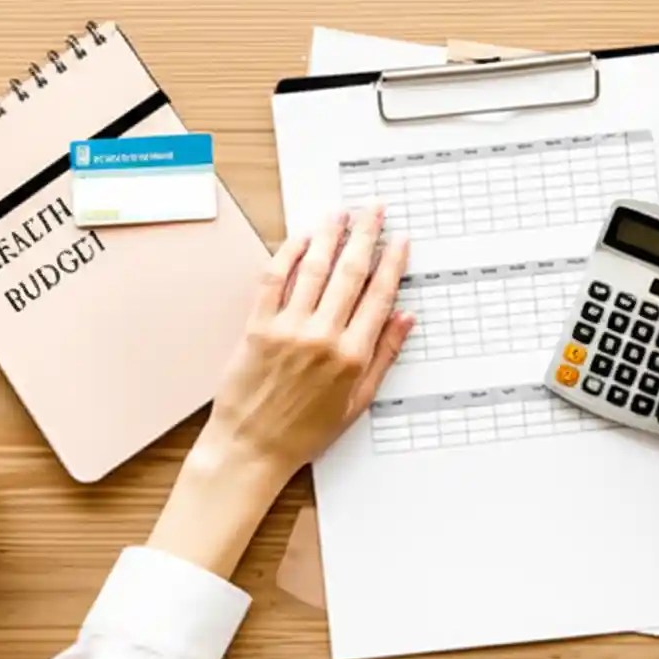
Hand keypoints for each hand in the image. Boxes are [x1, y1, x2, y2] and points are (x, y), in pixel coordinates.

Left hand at [148, 207, 412, 577]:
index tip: (400, 240)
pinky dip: (287, 254)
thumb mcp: (357, 401)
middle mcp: (323, 337)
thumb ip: (384, 355)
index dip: (392, 262)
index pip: (379, 295)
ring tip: (340, 214)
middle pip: (350, 272)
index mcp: (352, 356)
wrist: (253, 448)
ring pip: (314, 268)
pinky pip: (273, 280)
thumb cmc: (304, 431)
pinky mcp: (257, 327)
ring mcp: (288, 330)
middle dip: (366, 235)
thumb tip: (405, 319)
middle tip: (374, 210)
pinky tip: (300, 238)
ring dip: (329, 235)